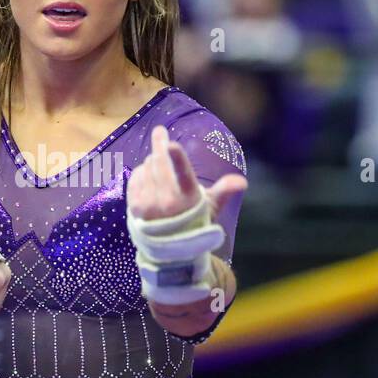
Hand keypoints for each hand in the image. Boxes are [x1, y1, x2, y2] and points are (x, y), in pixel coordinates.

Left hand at [127, 125, 246, 221]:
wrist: (169, 247)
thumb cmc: (194, 219)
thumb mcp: (212, 206)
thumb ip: (225, 190)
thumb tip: (242, 182)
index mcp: (189, 198)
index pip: (184, 176)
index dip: (178, 159)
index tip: (171, 145)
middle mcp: (167, 201)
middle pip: (160, 162)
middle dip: (160, 143)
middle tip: (160, 130)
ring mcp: (149, 204)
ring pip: (147, 166)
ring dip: (152, 162)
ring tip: (161, 168)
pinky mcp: (134, 206)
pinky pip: (136, 176)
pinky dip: (142, 173)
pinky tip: (150, 179)